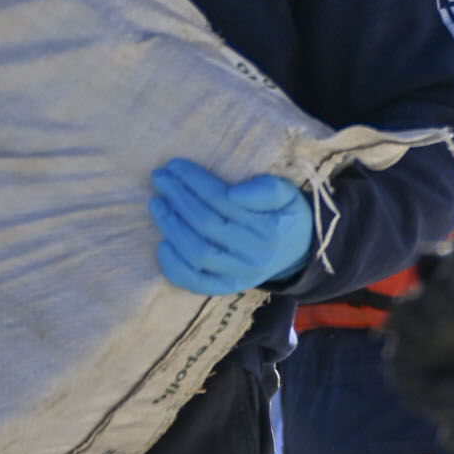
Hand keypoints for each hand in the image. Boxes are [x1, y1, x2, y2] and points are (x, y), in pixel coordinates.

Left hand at [150, 159, 316, 295]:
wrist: (297, 252)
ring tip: (157, 204)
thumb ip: (267, 189)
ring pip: (197, 253)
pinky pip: (195, 282)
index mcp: (270, 228)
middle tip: (160, 178)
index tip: (176, 166)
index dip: (195, 182)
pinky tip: (162, 245)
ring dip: (171, 227)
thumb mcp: (288, 195)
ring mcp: (240, 275)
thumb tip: (234, 193)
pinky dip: (174, 267)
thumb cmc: (284, 215)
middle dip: (178, 198)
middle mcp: (255, 255)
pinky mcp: (227, 287)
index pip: (223, 201)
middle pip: (206, 224)